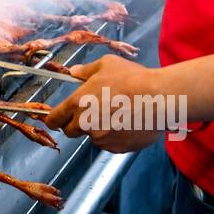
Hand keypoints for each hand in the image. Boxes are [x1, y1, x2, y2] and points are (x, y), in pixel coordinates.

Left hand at [43, 55, 168, 153]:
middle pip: (70, 132)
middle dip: (75, 124)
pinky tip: (127, 123)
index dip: (54, 119)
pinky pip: (110, 144)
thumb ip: (86, 70)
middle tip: (90, 113)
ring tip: (117, 114)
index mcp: (78, 103)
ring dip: (98, 129)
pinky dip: (114, 136)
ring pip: (93, 137)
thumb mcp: (106, 65)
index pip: (54, 119)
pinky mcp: (118, 148)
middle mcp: (86, 124)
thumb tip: (74, 72)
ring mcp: (102, 138)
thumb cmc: (132, 79)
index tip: (56, 118)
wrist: (160, 99)